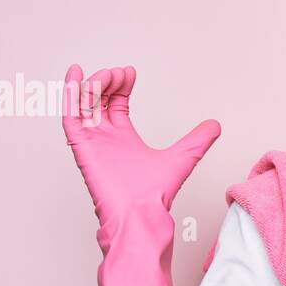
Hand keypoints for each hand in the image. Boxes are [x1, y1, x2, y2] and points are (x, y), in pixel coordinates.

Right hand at [62, 63, 220, 222]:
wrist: (142, 213)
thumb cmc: (156, 194)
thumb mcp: (183, 158)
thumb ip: (197, 141)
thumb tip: (216, 125)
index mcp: (124, 139)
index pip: (116, 104)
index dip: (120, 86)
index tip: (130, 72)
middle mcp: (105, 139)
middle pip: (98, 101)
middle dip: (107, 82)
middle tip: (120, 73)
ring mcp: (92, 142)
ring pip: (84, 104)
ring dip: (93, 85)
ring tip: (107, 75)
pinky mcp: (82, 147)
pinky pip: (70, 116)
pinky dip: (70, 94)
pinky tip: (77, 74)